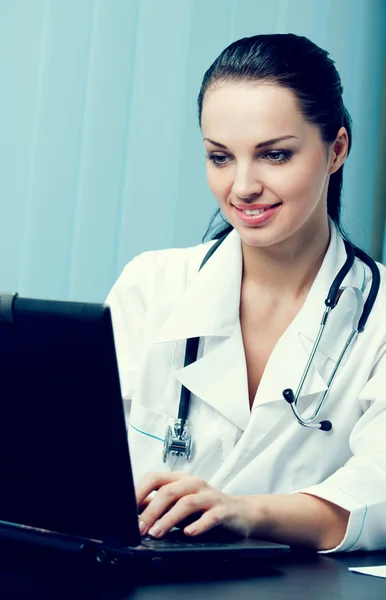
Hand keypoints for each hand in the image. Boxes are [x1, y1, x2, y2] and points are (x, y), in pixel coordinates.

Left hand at [136, 471, 254, 537]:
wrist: (240, 513)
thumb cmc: (205, 509)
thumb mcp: (179, 504)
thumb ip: (158, 505)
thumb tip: (132, 513)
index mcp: (180, 480)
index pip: (155, 478)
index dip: (139, 492)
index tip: (126, 510)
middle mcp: (194, 483)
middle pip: (168, 491)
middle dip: (151, 511)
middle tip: (139, 528)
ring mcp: (209, 496)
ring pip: (186, 503)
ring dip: (169, 519)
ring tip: (157, 533)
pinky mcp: (223, 511)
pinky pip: (209, 517)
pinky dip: (198, 525)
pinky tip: (189, 533)